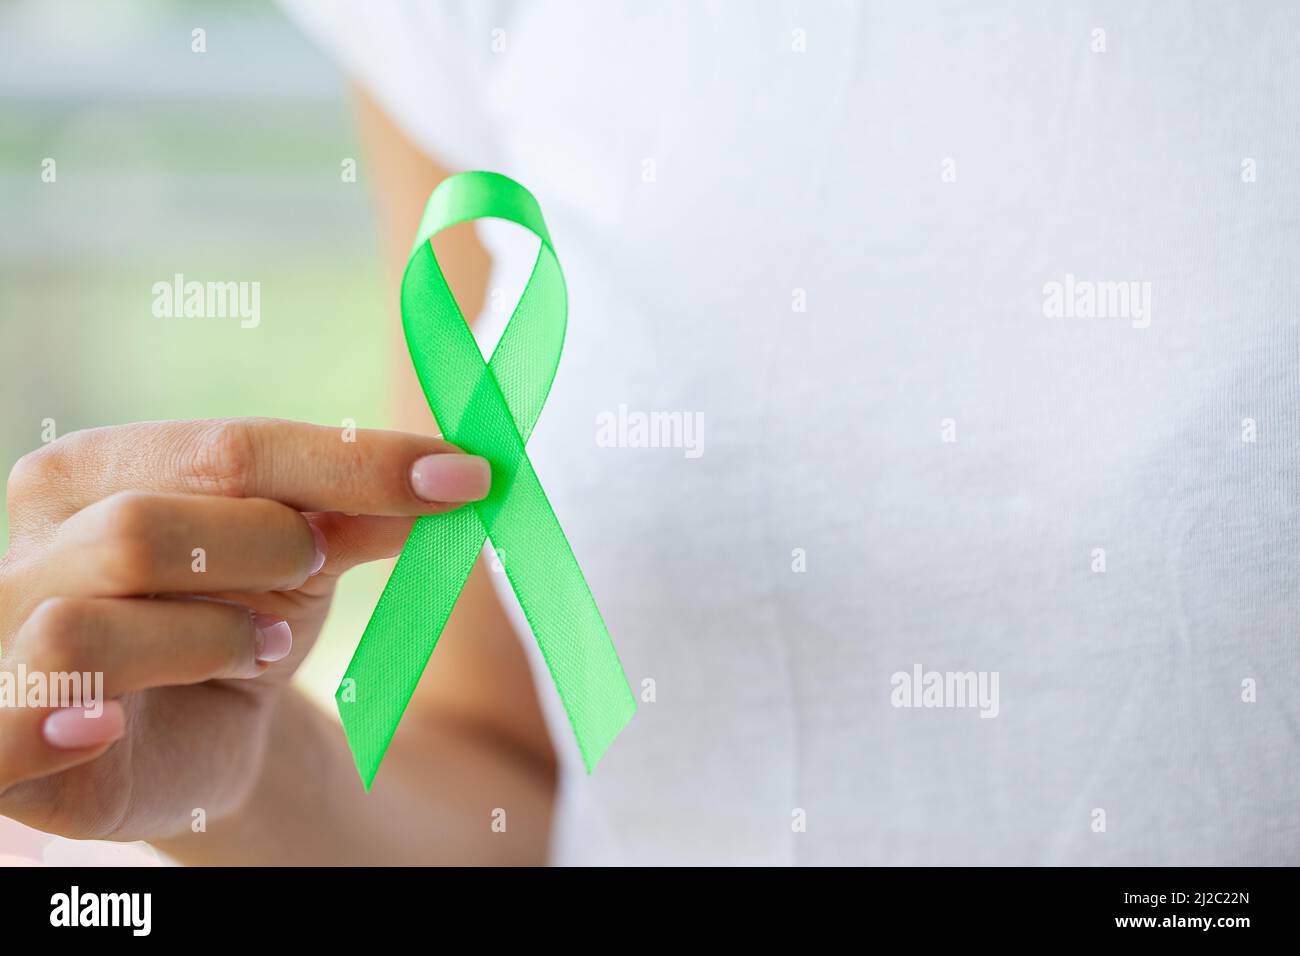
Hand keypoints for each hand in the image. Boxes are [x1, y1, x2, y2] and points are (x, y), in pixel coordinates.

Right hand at [0, 417, 488, 840]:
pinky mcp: (6, 750)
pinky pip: (7, 724)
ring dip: (209, 640)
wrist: (202, 738)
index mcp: (87, 471)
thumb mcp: (302, 555)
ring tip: (258, 650)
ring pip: (88, 621)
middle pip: (147, 527)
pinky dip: (59, 722)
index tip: (463, 477)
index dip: (354, 463)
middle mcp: (25, 546)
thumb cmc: (237, 623)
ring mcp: (2, 645)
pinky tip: (110, 724)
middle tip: (311, 575)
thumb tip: (451, 474)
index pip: (225, 446)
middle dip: (265, 552)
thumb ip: (355, 507)